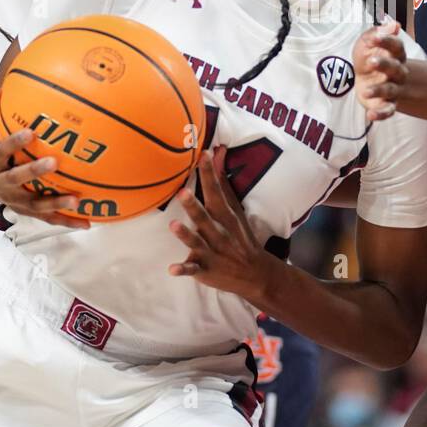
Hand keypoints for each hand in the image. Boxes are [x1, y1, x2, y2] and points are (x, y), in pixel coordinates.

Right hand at [0, 88, 87, 229]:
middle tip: (54, 162)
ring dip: (54, 203)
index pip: (0, 152)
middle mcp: (1, 183)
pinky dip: (66, 222)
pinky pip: (46, 218)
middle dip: (34, 171)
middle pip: (16, 179)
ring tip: (75, 200)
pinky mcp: (26, 210)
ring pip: (34, 204)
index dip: (13, 143)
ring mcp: (14, 199)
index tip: (30, 132)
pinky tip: (87, 223)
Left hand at [167, 147, 280, 300]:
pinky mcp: (205, 269)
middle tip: (182, 192)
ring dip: (186, 234)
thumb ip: (223, 183)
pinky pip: (193, 270)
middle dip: (194, 206)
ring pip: (196, 242)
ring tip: (173, 225)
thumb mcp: (235, 209)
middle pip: (204, 217)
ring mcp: (212, 252)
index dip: (209, 174)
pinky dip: (184, 269)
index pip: (216, 192)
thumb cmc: (239, 236)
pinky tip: (172, 269)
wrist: (255, 273)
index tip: (203, 155)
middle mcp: (218, 232)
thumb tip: (219, 153)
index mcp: (225, 216)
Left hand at [352, 17, 406, 121]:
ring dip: (380, 90)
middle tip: (371, 61)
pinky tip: (370, 115)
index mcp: (395, 55)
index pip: (396, 46)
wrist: (364, 77)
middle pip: (396, 68)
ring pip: (391, 91)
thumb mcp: (367, 42)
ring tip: (366, 91)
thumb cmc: (368, 56)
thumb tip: (393, 23)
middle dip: (384, 64)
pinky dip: (381, 114)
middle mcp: (398, 72)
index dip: (387, 41)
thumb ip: (376, 33)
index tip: (375, 37)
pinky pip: (388, 110)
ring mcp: (394, 89)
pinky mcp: (386, 103)